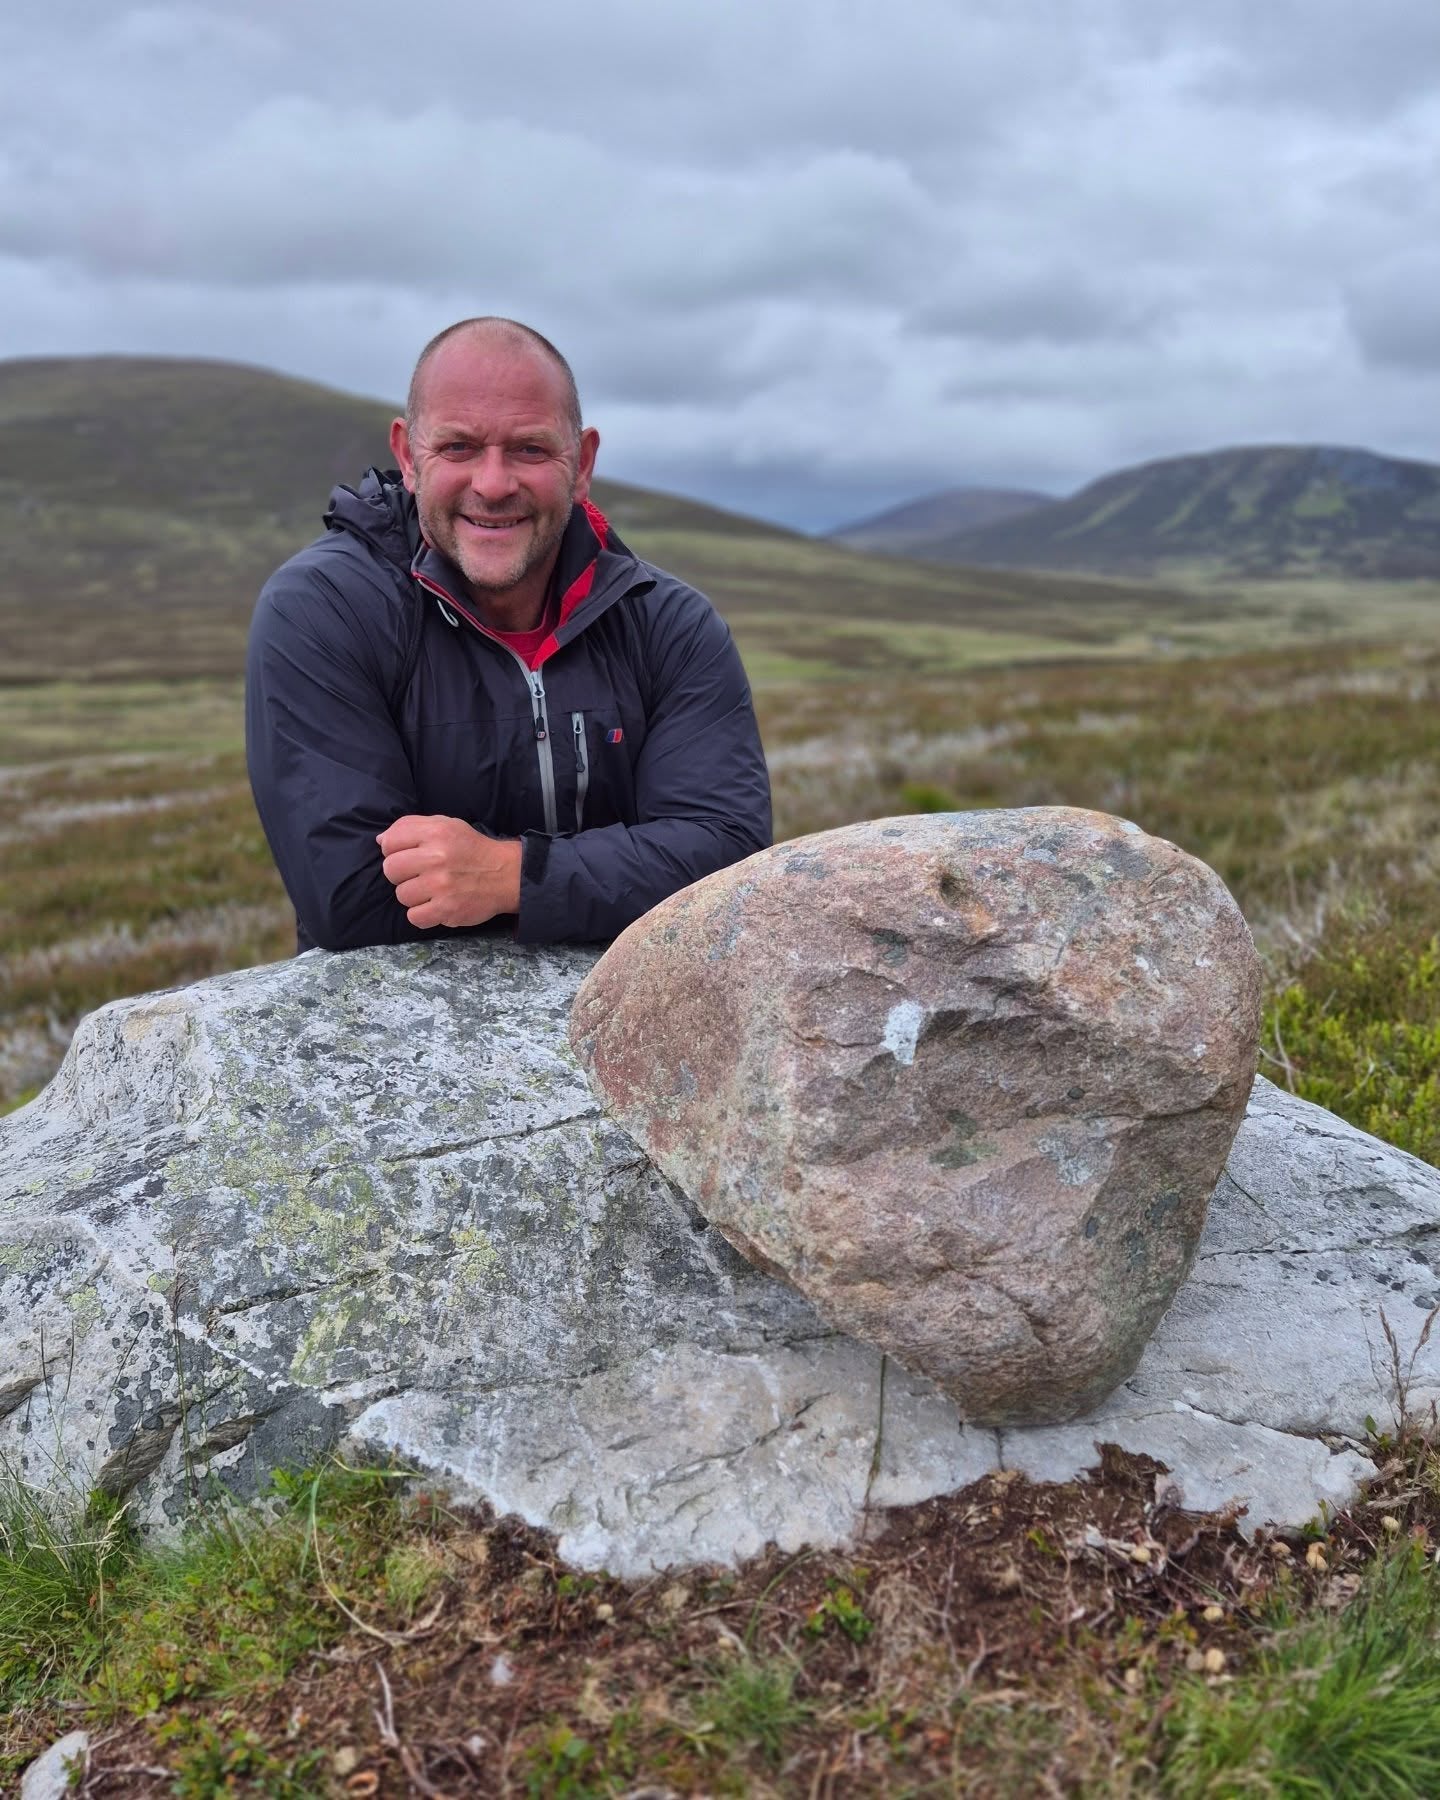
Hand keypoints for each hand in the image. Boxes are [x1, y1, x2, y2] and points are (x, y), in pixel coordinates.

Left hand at [376, 815, 521, 928]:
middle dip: (401, 874)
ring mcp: (442, 885)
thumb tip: (380, 840)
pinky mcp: (447, 909)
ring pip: (402, 895)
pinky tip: (435, 905)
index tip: (408, 856)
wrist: (506, 875)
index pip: (389, 842)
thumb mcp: (446, 825)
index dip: (394, 851)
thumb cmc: (471, 850)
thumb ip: (411, 826)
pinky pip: (414, 917)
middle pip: (390, 869)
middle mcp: (437, 857)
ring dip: (413, 895)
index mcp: (435, 833)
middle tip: (418, 875)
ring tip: (431, 890)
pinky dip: (422, 914)